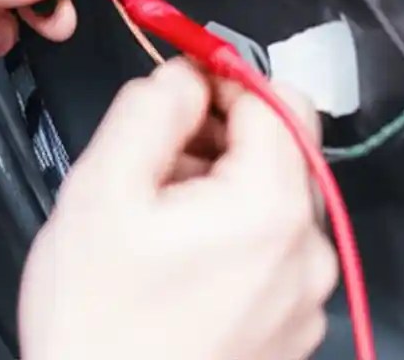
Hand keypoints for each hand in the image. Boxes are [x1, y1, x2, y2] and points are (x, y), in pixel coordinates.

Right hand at [18, 59, 336, 359]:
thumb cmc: (97, 324)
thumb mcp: (101, 190)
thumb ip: (151, 108)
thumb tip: (184, 74)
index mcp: (270, 208)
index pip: (277, 98)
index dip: (223, 78)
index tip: (179, 85)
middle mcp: (306, 252)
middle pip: (278, 149)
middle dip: (216, 139)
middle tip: (150, 166)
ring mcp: (303, 298)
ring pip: (270, 201)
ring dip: (218, 190)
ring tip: (155, 225)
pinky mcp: (289, 328)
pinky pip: (269, 254)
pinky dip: (229, 239)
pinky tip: (175, 265)